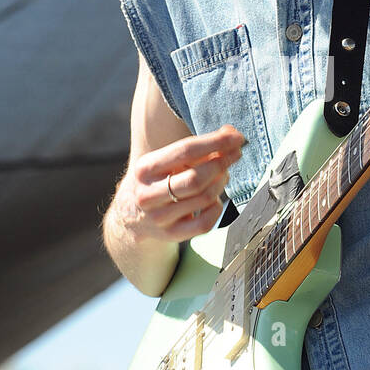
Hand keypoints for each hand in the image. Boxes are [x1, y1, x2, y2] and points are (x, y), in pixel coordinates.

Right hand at [115, 125, 246, 241]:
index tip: (237, 137)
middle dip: (222, 163)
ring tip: (223, 174)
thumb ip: (198, 147)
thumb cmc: (158, 179)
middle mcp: (148, 194)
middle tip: (235, 154)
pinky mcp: (171, 234)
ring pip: (204, 198)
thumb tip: (231, 134)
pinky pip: (205, 223)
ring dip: (221, 182)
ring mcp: (159, 217)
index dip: (216, 142)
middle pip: (196, 178)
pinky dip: (217, 208)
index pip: (185, 151)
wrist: (132, 215)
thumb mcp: (167, 160)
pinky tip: (215, 199)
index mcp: (145, 169)